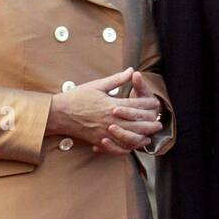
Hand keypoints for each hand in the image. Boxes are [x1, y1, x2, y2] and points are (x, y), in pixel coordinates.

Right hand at [46, 67, 161, 152]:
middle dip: (149, 123)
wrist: (59, 113)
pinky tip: (132, 147)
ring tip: (150, 136)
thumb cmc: (77, 97)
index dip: (148, 105)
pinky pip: (116, 148)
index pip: (136, 106)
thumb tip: (132, 71)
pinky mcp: (99, 141)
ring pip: (129, 137)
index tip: (155, 104)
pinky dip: (126, 148)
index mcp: (112, 104)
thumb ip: (117, 79)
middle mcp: (111, 120)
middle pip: (137, 124)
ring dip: (142, 137)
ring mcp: (105, 132)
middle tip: (159, 123)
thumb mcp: (97, 85)